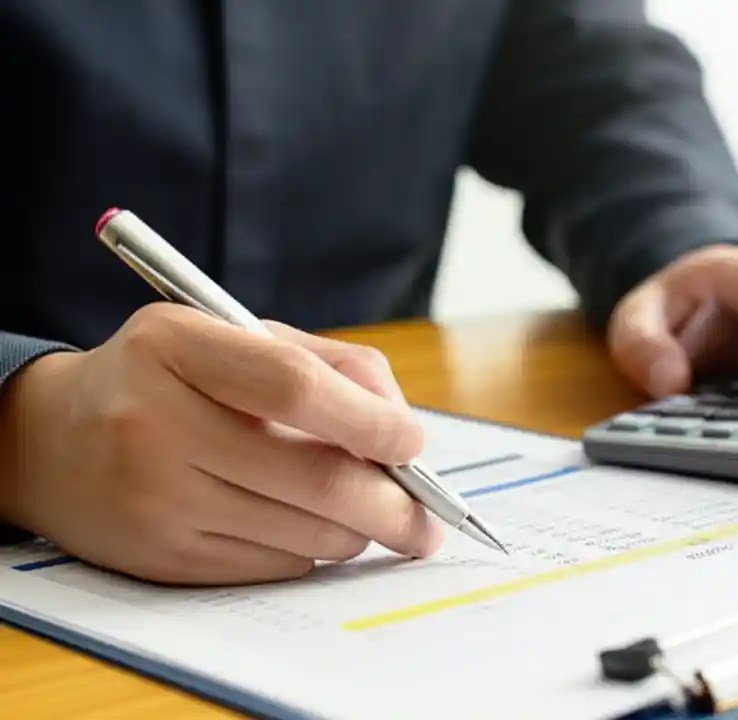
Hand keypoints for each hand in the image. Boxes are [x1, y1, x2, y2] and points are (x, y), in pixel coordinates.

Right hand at [0, 304, 442, 585]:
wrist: (48, 440)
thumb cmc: (166, 377)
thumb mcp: (230, 336)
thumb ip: (325, 363)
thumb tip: (404, 427)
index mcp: (176, 347)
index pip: (295, 387)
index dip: (371, 420)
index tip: (414, 444)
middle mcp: (158, 424)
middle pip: (316, 478)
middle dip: (395, 505)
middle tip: (429, 519)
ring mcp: (157, 499)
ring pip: (307, 535)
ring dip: (358, 530)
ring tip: (367, 514)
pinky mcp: (163, 559)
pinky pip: (276, 566)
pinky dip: (311, 550)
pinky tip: (300, 524)